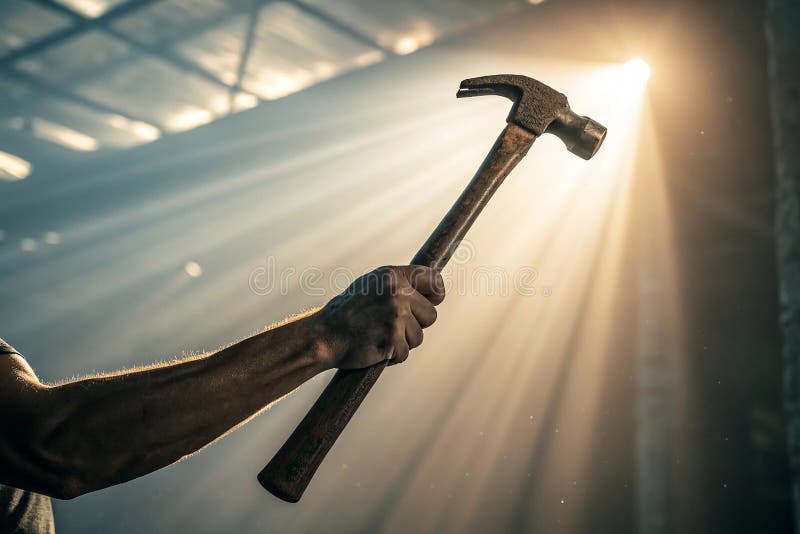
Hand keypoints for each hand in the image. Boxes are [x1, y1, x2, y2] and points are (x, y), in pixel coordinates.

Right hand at [316, 265, 444, 368]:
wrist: (325, 335)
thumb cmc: (348, 311)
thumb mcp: (372, 285)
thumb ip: (398, 285)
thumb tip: (427, 291)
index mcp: (393, 276)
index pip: (434, 281)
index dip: (436, 295)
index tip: (432, 302)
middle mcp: (397, 293)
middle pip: (431, 315)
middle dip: (416, 325)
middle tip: (392, 325)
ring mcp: (395, 317)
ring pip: (419, 337)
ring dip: (402, 342)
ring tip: (379, 335)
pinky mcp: (392, 340)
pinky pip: (405, 353)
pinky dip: (392, 355)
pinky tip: (374, 347)